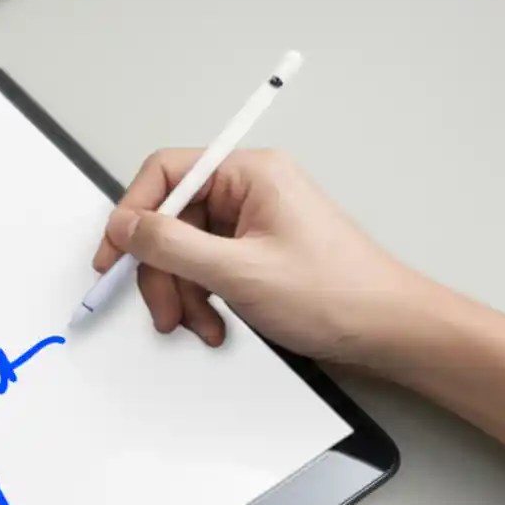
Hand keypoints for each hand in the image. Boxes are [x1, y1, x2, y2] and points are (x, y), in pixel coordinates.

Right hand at [93, 148, 433, 364]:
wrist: (389, 331)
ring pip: (184, 250)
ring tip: (199, 323)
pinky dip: (201, 299)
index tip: (115, 252)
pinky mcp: (254, 252)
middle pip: (171, 219)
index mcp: (250, 174)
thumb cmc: (339, 293)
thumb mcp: (240, 272)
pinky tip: (215, 322)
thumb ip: (172, 246)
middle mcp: (249, 190)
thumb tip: (126, 227)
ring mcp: (251, 223)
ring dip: (182, 292)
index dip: (132, 213)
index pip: (166, 172)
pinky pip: (205, 268)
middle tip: (163, 307)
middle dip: (162, 269)